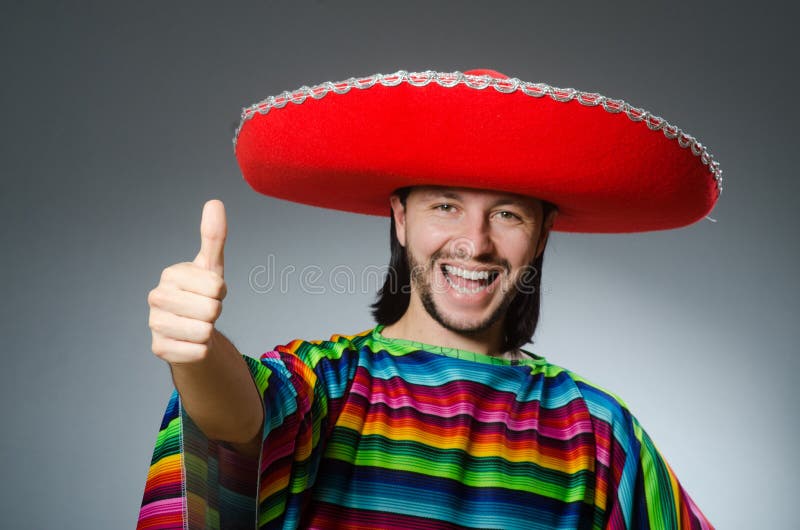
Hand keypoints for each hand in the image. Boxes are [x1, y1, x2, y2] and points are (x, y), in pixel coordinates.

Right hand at [148, 199, 227, 363]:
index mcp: (170, 274)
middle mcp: (156, 297)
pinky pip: (198, 351)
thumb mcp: (212, 266)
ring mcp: (155, 324)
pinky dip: (202, 349)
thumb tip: (214, 202)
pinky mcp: (159, 349)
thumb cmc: (201, 294)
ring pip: (204, 332)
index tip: (209, 292)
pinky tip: (190, 342)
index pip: (217, 287)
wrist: (190, 330)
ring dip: (209, 331)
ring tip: (197, 324)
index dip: (220, 292)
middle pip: (211, 310)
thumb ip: (213, 236)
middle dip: (215, 312)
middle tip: (204, 310)